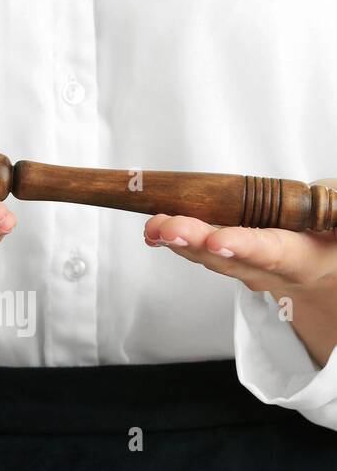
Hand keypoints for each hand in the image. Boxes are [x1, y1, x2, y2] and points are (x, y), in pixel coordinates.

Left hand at [145, 209, 336, 366]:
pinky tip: (152, 230)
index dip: (245, 247)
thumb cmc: (331, 229)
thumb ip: (333, 207)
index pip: (274, 253)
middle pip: (231, 259)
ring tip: (154, 226)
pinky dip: (172, 240)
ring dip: (178, 241)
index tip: (218, 240)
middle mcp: (272, 271)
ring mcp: (246, 268)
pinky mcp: (225, 257)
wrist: (324, 259)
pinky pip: (197, 251)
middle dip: (197, 244)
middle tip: (169, 230)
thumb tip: (333, 199)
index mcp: (306, 258)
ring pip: (209, 258)